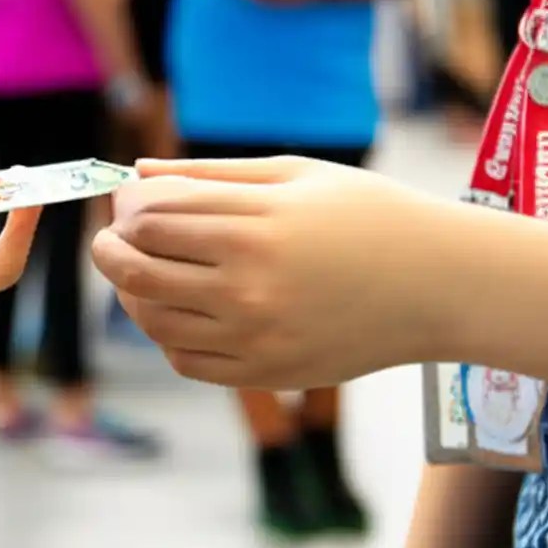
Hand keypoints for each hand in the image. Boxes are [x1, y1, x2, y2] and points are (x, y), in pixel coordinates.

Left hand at [91, 157, 451, 389]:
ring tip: (147, 271)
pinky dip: (168, 334)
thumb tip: (138, 175)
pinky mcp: (265, 373)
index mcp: (252, 227)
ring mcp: (253, 338)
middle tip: (113, 238)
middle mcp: (246, 287)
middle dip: (109, 249)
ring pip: (151, 320)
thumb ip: (209, 175)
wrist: (438, 285)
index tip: (129, 200)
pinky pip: (184, 360)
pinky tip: (182, 309)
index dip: (125, 207)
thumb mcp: (294, 175)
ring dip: (132, 293)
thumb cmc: (369, 216)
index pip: (147, 219)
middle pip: (133, 271)